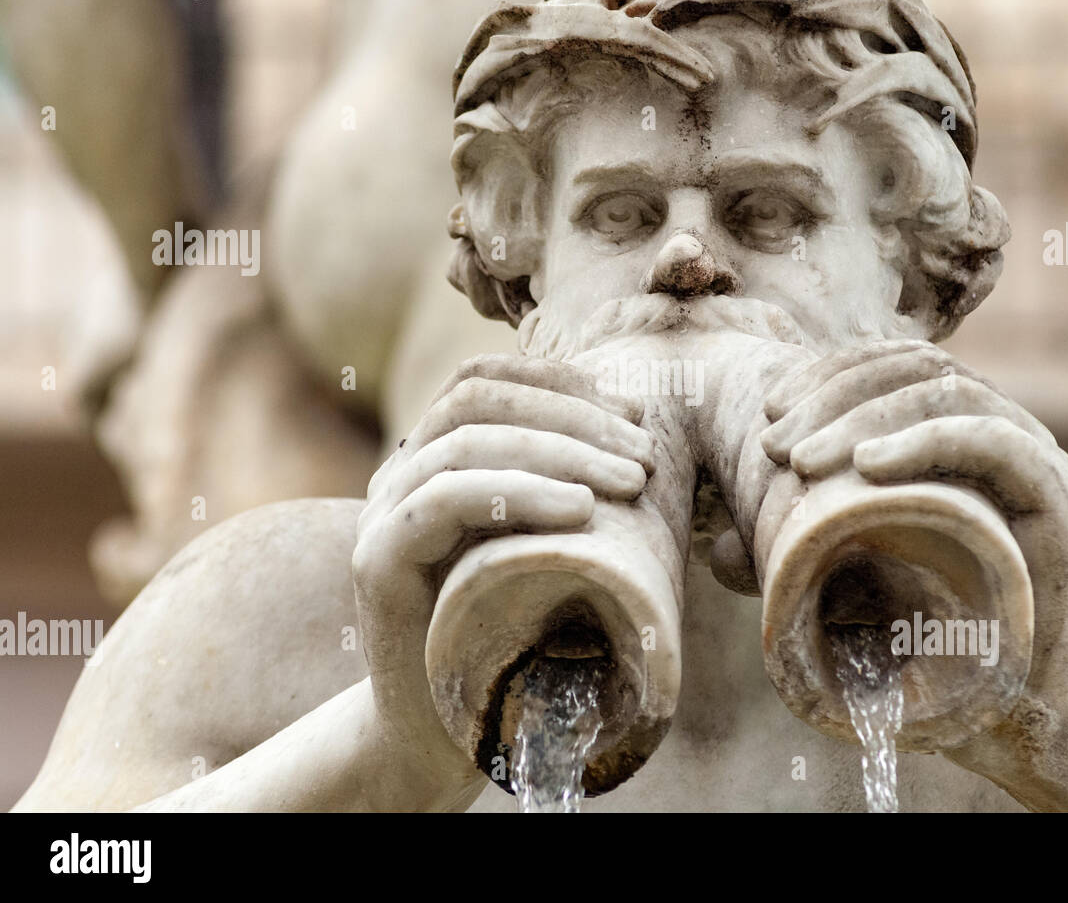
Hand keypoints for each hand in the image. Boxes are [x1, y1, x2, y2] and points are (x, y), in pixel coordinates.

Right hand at [350, 353, 653, 765]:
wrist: (448, 733)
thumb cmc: (517, 637)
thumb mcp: (550, 547)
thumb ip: (570, 490)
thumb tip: (644, 437)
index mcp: (436, 459)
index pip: (484, 380)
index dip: (560, 380)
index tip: (634, 408)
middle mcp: (400, 475)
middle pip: (476, 397)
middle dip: (573, 413)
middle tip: (645, 450)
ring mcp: (382, 514)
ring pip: (465, 439)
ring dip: (562, 449)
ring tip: (632, 480)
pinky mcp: (376, 561)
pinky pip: (444, 498)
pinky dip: (518, 491)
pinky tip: (578, 508)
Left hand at [759, 339, 1067, 699]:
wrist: (995, 710)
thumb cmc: (915, 642)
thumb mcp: (834, 585)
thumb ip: (783, 557)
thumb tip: (717, 552)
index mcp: (955, 431)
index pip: (893, 366)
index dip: (828, 375)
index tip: (770, 413)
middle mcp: (1001, 432)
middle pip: (916, 369)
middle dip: (834, 395)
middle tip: (775, 445)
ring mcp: (1035, 462)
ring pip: (949, 393)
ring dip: (865, 416)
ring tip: (802, 461)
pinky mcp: (1057, 503)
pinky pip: (996, 443)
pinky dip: (925, 439)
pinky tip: (866, 465)